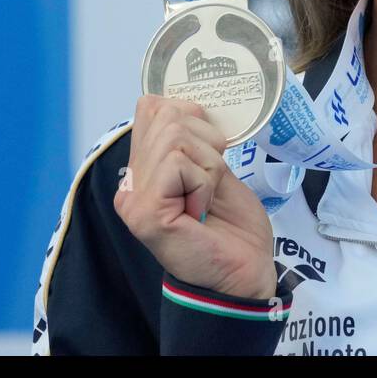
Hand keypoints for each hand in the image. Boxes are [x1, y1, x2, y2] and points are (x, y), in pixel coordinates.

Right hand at [114, 95, 275, 299]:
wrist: (245, 273)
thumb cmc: (233, 226)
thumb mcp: (214, 168)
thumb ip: (194, 141)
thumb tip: (186, 104)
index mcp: (144, 169)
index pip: (151, 107)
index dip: (191, 115)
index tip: (210, 151)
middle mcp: (131, 183)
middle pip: (166, 115)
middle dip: (206, 141)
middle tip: (210, 183)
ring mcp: (134, 199)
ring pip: (175, 137)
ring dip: (208, 165)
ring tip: (206, 198)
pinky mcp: (146, 211)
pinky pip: (179, 163)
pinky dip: (204, 181)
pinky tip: (201, 211)